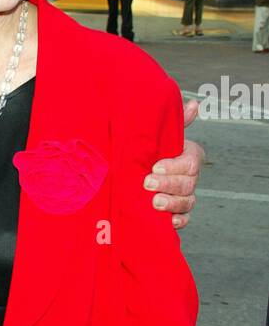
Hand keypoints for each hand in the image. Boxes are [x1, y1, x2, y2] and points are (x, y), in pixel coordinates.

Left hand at [143, 98, 202, 228]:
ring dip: (172, 203)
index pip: (191, 162)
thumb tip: (194, 104)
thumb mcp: (158, 135)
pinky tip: (168, 221)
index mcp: (188, 156)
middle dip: (169, 184)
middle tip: (147, 183)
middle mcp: (189, 177)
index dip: (174, 166)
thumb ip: (175, 122)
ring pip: (188, 202)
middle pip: (189, 183)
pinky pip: (184, 219)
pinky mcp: (176, 213)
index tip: (154, 166)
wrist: (131, 172)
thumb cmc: (147, 150)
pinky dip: (178, 221)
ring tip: (155, 203)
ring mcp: (184, 196)